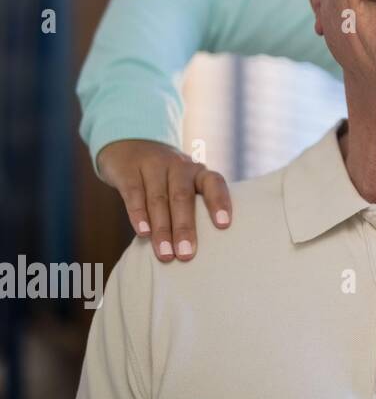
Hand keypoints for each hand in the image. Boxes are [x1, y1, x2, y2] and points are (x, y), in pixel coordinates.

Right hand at [96, 139, 231, 261]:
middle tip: (186, 255)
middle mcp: (178, 166)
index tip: (223, 226)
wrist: (129, 144)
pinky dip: (138, 214)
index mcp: (198, 171)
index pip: (214, 183)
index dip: (220, 203)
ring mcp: (152, 165)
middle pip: (182, 197)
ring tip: (165, 254)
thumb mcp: (183, 182)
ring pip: (158, 199)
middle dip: (185, 228)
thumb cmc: (165, 177)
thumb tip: (195, 246)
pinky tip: (143, 233)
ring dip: (162, 229)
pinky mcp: (128, 170)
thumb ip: (191, 206)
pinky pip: (134, 193)